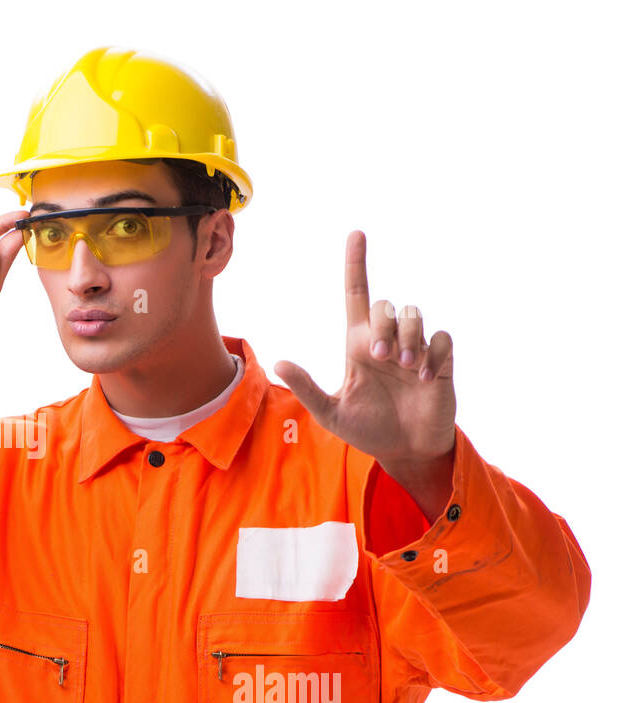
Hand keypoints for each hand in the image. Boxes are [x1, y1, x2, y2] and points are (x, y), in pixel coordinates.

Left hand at [272, 231, 456, 472]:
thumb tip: (279, 363)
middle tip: (382, 358)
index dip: (356, 264)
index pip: (356, 295)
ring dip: (409, 337)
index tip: (356, 234)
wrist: (404, 451)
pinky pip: (441, 338)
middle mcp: (387, 341)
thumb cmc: (367, 429)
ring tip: (406, 369)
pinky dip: (433, 354)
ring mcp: (415, 349)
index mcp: (358, 346)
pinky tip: (425, 379)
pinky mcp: (440, 362)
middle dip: (385, 325)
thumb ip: (307, 388)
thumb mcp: (331, 413)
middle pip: (386, 305)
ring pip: (415, 314)